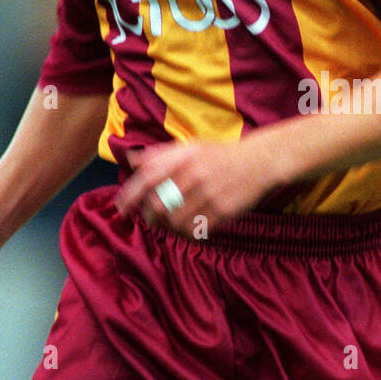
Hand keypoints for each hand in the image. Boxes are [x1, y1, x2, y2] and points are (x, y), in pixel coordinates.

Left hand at [115, 138, 276, 236]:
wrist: (259, 163)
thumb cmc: (221, 156)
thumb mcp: (191, 146)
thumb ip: (162, 154)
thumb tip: (132, 160)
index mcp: (184, 157)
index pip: (148, 178)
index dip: (130, 195)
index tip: (121, 208)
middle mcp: (194, 175)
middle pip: (159, 205)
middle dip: (150, 216)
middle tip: (151, 220)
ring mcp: (209, 194)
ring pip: (176, 221)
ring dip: (170, 227)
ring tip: (173, 224)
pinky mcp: (222, 211)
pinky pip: (196, 230)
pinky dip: (188, 233)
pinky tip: (190, 228)